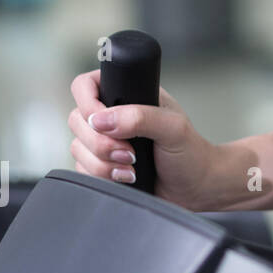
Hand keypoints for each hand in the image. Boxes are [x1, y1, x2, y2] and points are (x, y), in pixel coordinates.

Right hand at [67, 70, 218, 210]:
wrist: (195, 187)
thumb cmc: (191, 153)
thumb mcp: (173, 128)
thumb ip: (141, 118)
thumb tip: (101, 119)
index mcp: (130, 94)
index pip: (87, 85)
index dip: (87, 102)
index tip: (103, 122)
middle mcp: (114, 114)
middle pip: (77, 119)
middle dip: (100, 142)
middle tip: (130, 153)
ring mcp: (106, 140)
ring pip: (77, 147)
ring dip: (103, 162)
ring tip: (132, 168)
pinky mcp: (101, 164)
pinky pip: (82, 168)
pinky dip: (102, 175)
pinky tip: (127, 177)